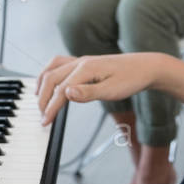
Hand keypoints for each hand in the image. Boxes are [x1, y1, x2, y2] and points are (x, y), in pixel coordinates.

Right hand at [36, 52, 163, 126]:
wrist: (145, 67)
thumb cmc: (132, 79)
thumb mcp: (112, 91)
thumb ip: (88, 93)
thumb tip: (66, 92)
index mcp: (85, 69)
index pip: (60, 91)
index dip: (51, 108)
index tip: (45, 123)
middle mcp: (80, 62)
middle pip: (51, 78)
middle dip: (42, 98)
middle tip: (41, 116)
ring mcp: (81, 60)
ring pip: (52, 68)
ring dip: (42, 83)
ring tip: (38, 99)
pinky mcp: (85, 62)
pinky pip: (60, 64)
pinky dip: (50, 73)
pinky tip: (51, 83)